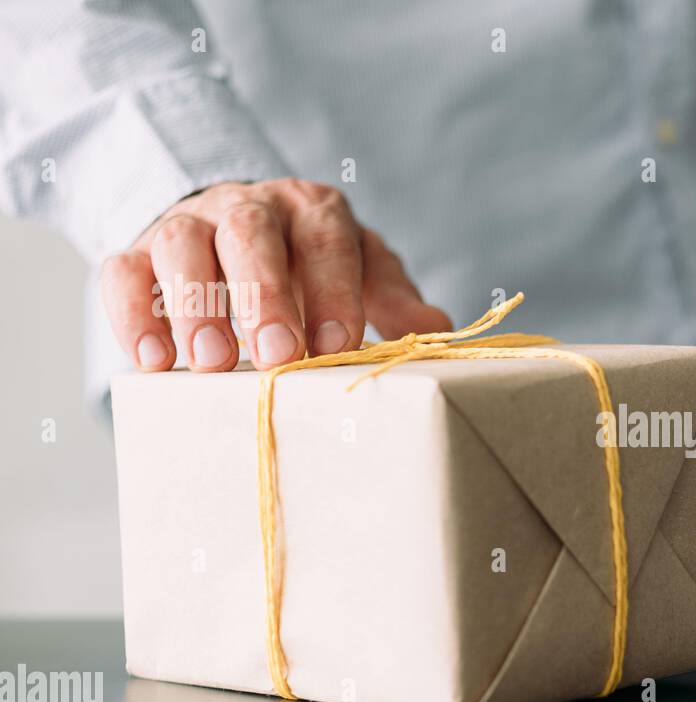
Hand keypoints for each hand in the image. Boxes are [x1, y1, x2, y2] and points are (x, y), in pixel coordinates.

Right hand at [100, 178, 450, 371]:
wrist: (233, 230)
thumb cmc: (307, 263)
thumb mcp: (359, 271)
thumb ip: (391, 298)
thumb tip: (437, 331)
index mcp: (311, 210)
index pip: (325, 239)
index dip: (332, 290)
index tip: (337, 345)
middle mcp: (248, 207)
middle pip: (249, 233)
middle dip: (263, 294)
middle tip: (276, 354)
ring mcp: (189, 225)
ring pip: (181, 245)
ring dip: (196, 305)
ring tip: (211, 363)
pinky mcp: (137, 252)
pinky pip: (123, 272)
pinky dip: (134, 314)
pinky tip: (152, 361)